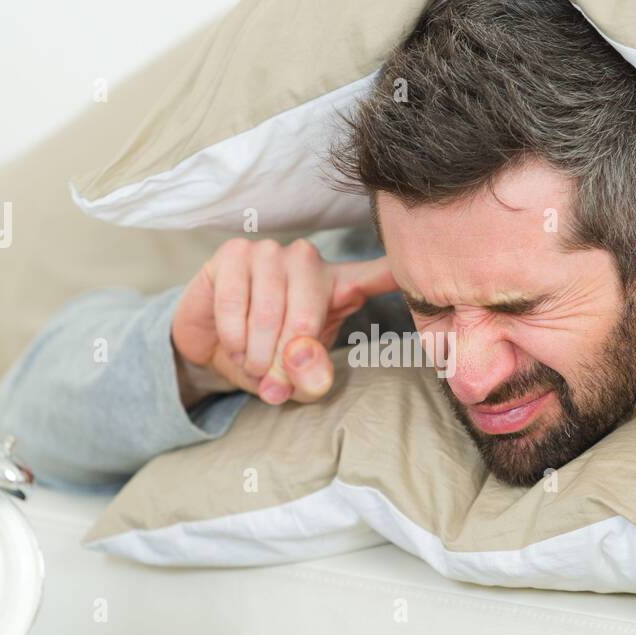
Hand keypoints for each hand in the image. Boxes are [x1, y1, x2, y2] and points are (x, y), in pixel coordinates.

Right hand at [171, 237, 396, 404]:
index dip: (397, 276)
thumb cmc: (263, 354)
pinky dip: (233, 336)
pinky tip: (232, 344)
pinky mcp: (234, 253)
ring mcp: (271, 252)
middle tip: (273, 382)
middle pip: (309, 314)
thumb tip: (301, 367)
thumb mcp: (295, 377)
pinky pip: (236, 303)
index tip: (425, 279)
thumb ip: (309, 378)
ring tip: (252, 364)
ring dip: (255, 352)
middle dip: (286, 359)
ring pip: (270, 311)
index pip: (378, 276)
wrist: (210, 343)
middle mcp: (309, 261)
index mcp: (339, 287)